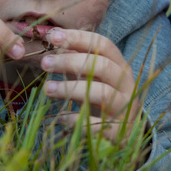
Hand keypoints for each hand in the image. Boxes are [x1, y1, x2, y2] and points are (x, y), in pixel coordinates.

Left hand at [38, 28, 139, 143]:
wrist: (122, 133)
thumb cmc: (102, 100)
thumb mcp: (93, 77)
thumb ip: (78, 60)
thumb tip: (54, 40)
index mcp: (120, 66)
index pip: (103, 44)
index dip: (78, 38)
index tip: (53, 37)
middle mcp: (126, 84)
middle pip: (102, 66)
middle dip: (70, 62)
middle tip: (45, 63)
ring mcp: (124, 107)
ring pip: (101, 93)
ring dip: (71, 89)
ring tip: (47, 89)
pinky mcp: (117, 130)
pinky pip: (96, 124)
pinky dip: (76, 119)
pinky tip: (61, 117)